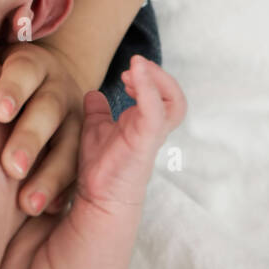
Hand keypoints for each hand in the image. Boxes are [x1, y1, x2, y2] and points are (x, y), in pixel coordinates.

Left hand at [0, 38, 86, 215]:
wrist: (48, 83)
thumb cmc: (2, 78)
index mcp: (34, 64)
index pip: (24, 71)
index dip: (12, 90)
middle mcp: (60, 90)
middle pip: (48, 111)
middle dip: (30, 139)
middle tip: (12, 166)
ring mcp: (77, 120)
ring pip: (70, 146)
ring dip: (50, 176)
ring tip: (28, 205)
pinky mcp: (86, 148)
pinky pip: (80, 172)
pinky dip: (64, 192)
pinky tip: (47, 210)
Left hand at [74, 56, 185, 211]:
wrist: (98, 200)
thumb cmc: (101, 168)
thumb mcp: (97, 130)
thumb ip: (98, 112)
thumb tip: (93, 93)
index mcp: (144, 124)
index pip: (164, 97)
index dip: (150, 79)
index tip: (126, 74)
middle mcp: (152, 129)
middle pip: (175, 98)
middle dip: (156, 75)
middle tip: (132, 68)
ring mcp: (150, 136)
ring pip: (173, 104)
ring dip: (154, 80)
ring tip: (132, 73)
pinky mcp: (144, 142)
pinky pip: (154, 113)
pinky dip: (147, 90)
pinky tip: (132, 77)